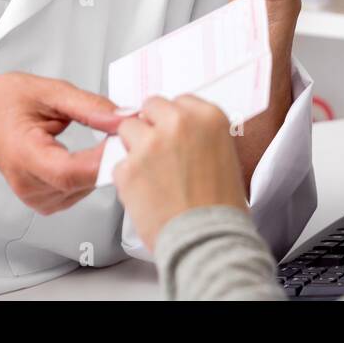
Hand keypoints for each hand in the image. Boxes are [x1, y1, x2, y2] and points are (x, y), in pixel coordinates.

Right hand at [0, 72, 128, 214]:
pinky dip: (89, 172)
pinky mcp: (44, 201)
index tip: (125, 137)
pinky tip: (84, 154)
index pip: (70, 172)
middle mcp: (27, 184)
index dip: (103, 158)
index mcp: (23, 155)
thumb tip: (121, 118)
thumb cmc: (2, 102)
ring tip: (99, 137)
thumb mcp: (48, 91)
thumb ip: (88, 105)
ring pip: (86, 188)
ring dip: (100, 165)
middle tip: (123, 130)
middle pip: (82, 182)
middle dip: (109, 156)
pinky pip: (79, 191)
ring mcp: (35, 197)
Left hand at [112, 95, 248, 251]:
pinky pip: (118, 163)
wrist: (208, 241)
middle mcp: (178, 123)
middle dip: (150, 127)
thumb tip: (181, 132)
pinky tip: (146, 194)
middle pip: (149, 108)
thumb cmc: (220, 208)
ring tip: (152, 176)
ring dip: (135, 148)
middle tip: (158, 153)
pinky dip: (128, 178)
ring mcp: (150, 144)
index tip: (172, 134)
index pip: (177, 101)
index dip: (171, 120)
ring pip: (127, 131)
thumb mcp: (224, 155)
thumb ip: (200, 135)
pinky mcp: (127, 167)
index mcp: (207, 117)